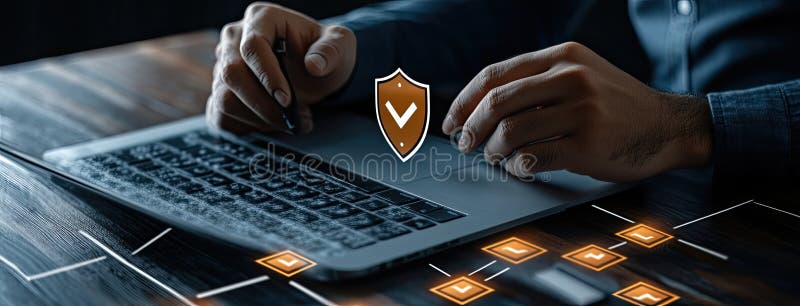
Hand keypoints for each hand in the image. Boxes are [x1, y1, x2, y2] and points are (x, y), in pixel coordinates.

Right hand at [206, 2, 355, 133]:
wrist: (315, 72)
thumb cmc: (323, 54)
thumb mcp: (340, 46)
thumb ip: (331, 50)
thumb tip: (314, 65)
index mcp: (262, 18)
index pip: (252, 46)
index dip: (268, 76)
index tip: (287, 100)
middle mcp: (235, 39)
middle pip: (232, 74)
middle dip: (263, 105)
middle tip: (291, 120)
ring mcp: (224, 65)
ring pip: (224, 98)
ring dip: (259, 120)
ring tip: (290, 123)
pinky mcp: (221, 91)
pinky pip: (221, 116)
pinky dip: (247, 128)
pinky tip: (272, 126)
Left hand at [442, 42, 711, 181]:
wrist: (669, 126)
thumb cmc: (616, 104)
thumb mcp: (581, 74)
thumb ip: (537, 81)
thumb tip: (479, 107)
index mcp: (562, 56)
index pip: (495, 74)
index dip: (465, 101)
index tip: (452, 121)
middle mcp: (571, 77)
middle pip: (496, 102)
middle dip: (471, 128)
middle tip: (465, 145)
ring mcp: (581, 110)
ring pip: (510, 131)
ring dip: (492, 151)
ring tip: (494, 158)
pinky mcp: (588, 143)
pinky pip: (533, 157)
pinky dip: (517, 167)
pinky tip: (520, 168)